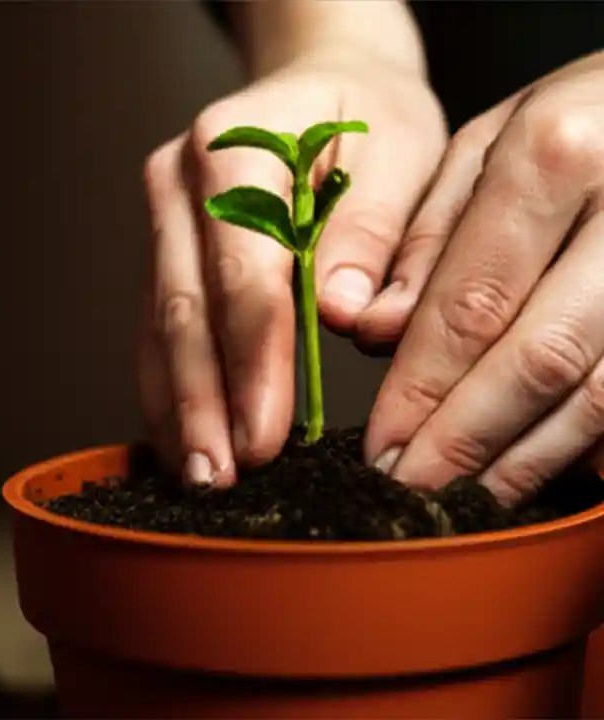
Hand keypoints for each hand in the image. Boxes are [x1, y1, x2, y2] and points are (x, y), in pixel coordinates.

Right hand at [140, 50, 447, 485]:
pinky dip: (173, 389)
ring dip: (180, 409)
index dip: (253, 362)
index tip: (267, 436)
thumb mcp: (401, 150)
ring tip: (201, 479)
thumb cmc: (368, 116)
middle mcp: (177, 182)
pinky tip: (186, 441)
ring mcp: (161, 220)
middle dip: (203, 403)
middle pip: (183, 310)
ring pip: (159, 329)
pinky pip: (159, 330)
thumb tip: (346, 318)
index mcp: (232, 144)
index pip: (241, 271)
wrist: (324, 83)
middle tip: (222, 478)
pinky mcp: (164, 254)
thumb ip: (375, 232)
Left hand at [365, 51, 603, 505]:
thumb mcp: (485, 144)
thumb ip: (420, 237)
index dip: (421, 389)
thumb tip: (367, 329)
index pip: (471, 301)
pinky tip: (546, 471)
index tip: (381, 447)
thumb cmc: (575, 121)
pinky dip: (595, 448)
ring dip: (532, 460)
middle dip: (468, 439)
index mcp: (558, 154)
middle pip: (541, 357)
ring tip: (469, 498)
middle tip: (414, 490)